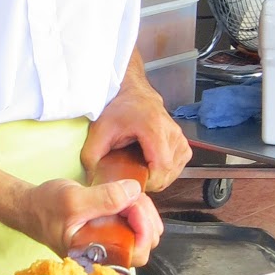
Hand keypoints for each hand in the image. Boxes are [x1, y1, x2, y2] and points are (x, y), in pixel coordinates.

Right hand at [21, 178, 163, 267]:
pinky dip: (136, 211)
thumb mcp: (73, 199)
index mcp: (96, 257)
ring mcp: (109, 246)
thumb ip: (105, 197)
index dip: (142, 228)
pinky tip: (125, 198)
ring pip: (143, 235)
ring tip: (127, 195)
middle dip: (145, 216)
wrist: (31, 208)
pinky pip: (134, 227)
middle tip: (131, 196)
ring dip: (142, 212)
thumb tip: (133, 191)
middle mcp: (105, 256)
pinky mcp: (110, 235)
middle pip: (145, 244)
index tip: (133, 204)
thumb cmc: (46, 207)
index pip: (136, 253)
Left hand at [82, 73, 190, 193]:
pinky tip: (150, 164)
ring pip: (174, 172)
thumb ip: (92, 157)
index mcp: (154, 128)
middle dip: (150, 181)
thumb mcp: (99, 131)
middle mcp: (172, 132)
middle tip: (132, 175)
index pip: (162, 167)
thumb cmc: (118, 109)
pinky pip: (178, 166)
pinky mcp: (182, 142)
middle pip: (169, 172)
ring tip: (140, 168)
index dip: (148, 181)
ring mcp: (180, 138)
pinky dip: (165, 171)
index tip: (133, 181)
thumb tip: (92, 181)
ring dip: (158, 177)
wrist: (131, 92)